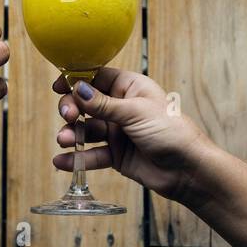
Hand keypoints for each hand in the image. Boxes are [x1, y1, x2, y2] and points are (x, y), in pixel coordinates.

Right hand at [54, 68, 209, 201]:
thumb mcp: (135, 112)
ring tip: (65, 140)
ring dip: (72, 133)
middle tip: (68, 115)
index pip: (97, 77)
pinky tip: (62, 161)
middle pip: (86, 103)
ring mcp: (118, 132)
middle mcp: (122, 108)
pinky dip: (76, 158)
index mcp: (130, 88)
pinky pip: (91, 154)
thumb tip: (78, 89)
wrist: (188, 169)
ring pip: (86, 129)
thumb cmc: (172, 131)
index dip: (77, 81)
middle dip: (72, 108)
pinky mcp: (116, 155)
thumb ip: (103, 104)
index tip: (59, 87)